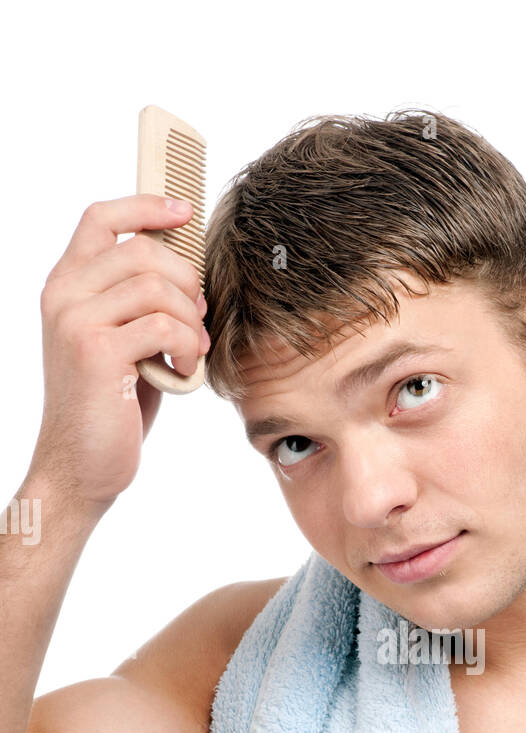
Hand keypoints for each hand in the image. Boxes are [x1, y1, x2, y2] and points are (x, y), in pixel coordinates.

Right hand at [33, 194, 208, 506]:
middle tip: (196, 319)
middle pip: (144, 251)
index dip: (146, 207)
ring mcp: (76, 321)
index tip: (184, 212)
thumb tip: (188, 270)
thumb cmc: (109, 407)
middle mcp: (63, 296)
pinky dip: (188, 347)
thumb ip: (138, 304)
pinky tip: (182, 370)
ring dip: (190, 320)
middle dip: (187, 283)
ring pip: (157, 286)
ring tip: (190, 351)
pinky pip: (164, 326)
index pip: (101, 219)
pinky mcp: (97, 352)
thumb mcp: (121, 342)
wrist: (80, 466)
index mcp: (66, 287)